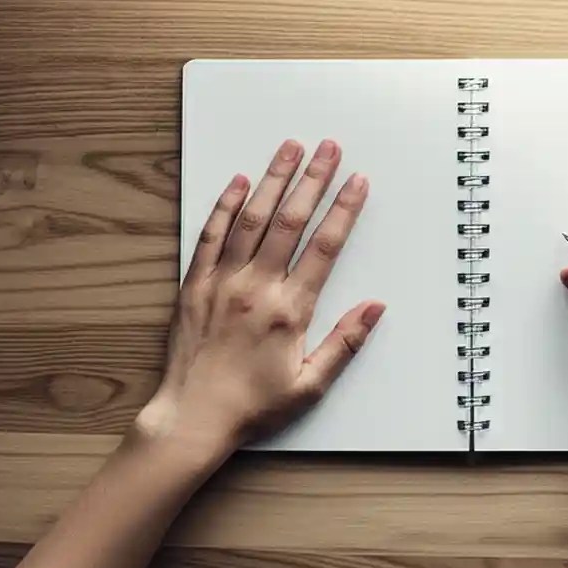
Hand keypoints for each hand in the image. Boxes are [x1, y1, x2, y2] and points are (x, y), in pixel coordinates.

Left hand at [134, 139, 383, 465]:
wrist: (192, 419)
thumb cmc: (252, 407)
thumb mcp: (310, 384)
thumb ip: (344, 342)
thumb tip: (375, 307)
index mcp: (289, 310)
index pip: (325, 247)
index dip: (345, 209)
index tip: (358, 181)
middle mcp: (256, 287)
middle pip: (290, 221)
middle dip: (313, 179)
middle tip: (328, 148)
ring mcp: (222, 282)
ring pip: (251, 219)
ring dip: (273, 180)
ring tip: (289, 148)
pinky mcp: (194, 286)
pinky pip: (210, 236)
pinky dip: (224, 206)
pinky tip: (239, 182)